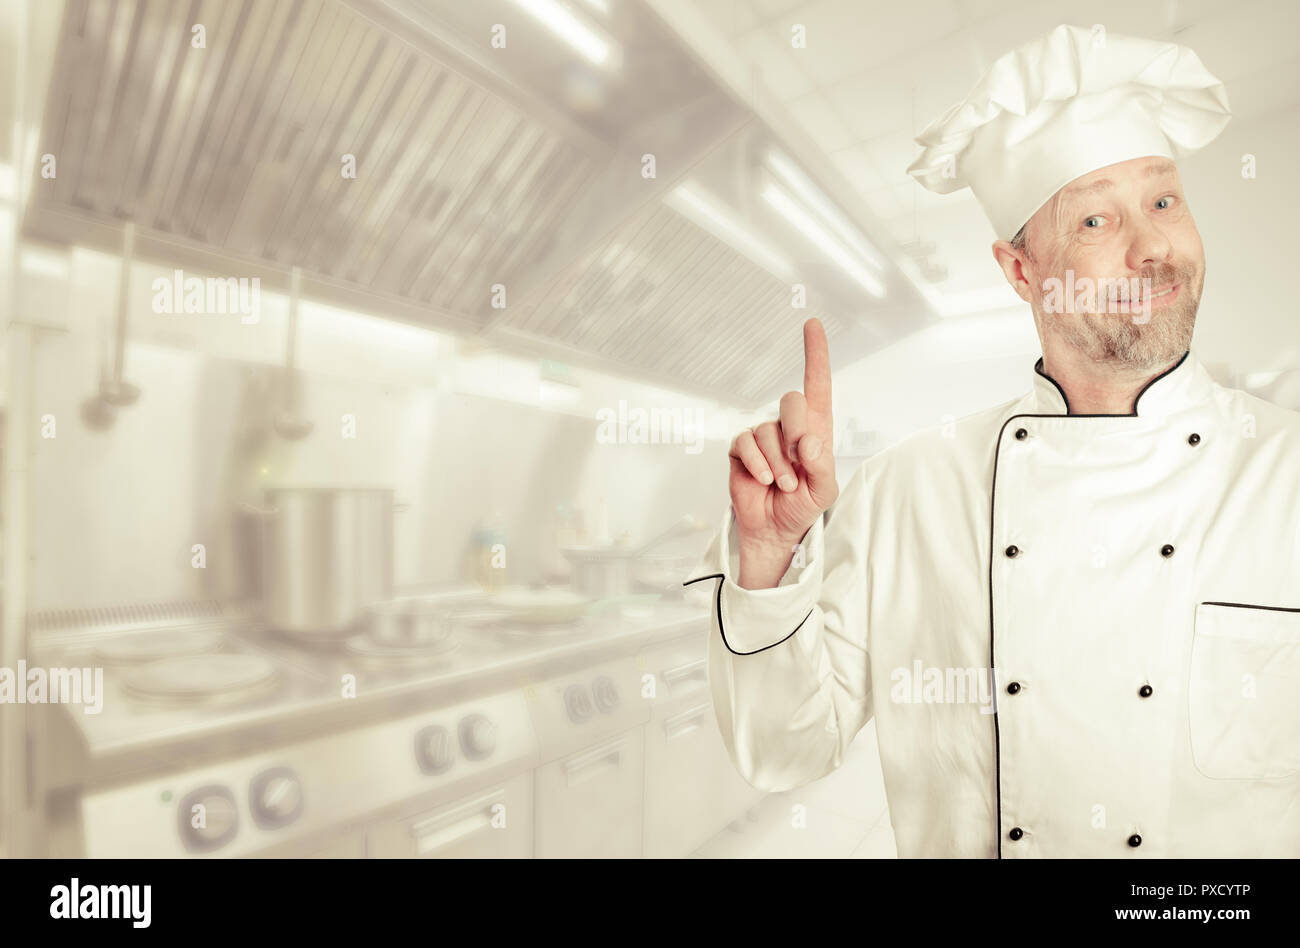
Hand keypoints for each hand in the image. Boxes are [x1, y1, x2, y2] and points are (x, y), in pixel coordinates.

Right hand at [728, 318, 838, 587]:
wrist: (774, 529)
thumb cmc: (803, 506)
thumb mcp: (824, 490)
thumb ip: (822, 465)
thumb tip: (808, 442)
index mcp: (815, 429)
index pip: (817, 385)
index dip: (815, 354)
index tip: (812, 324)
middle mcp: (789, 427)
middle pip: (791, 400)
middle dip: (797, 431)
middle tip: (800, 463)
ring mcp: (763, 437)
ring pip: (768, 430)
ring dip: (777, 462)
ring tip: (783, 484)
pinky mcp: (741, 450)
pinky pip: (745, 443)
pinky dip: (756, 463)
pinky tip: (763, 479)